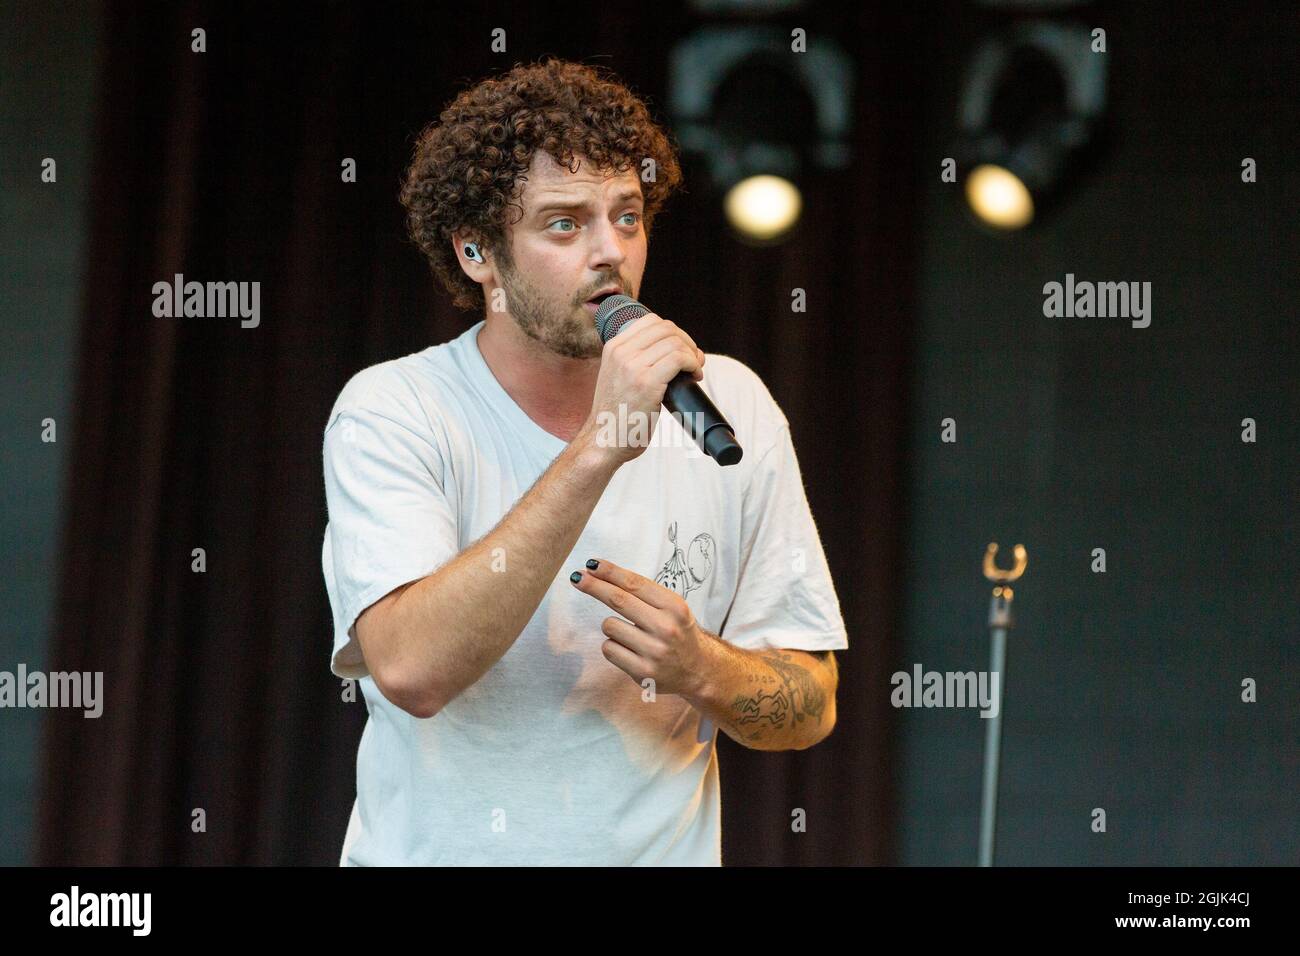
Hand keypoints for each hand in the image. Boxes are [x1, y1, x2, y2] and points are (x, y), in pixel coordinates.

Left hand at [568, 558, 713, 698]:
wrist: (697, 669)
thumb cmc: (676, 631)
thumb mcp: (671, 607)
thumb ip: (643, 593)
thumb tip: (601, 573)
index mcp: (674, 607)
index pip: (635, 584)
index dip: (610, 572)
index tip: (592, 563)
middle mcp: (666, 628)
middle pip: (618, 600)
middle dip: (594, 586)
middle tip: (577, 577)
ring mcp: (654, 651)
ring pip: (609, 626)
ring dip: (612, 626)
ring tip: (630, 634)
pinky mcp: (642, 672)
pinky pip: (609, 649)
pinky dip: (613, 646)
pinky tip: (630, 650)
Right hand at [582, 313, 704, 466]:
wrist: (603, 440)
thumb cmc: (616, 414)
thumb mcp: (616, 376)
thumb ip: (635, 360)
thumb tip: (673, 349)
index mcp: (613, 347)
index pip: (651, 321)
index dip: (674, 332)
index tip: (681, 350)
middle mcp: (621, 353)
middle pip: (667, 329)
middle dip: (686, 342)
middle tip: (694, 361)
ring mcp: (633, 367)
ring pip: (675, 343)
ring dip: (693, 355)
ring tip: (695, 371)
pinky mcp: (647, 384)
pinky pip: (679, 359)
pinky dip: (693, 364)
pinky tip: (695, 376)